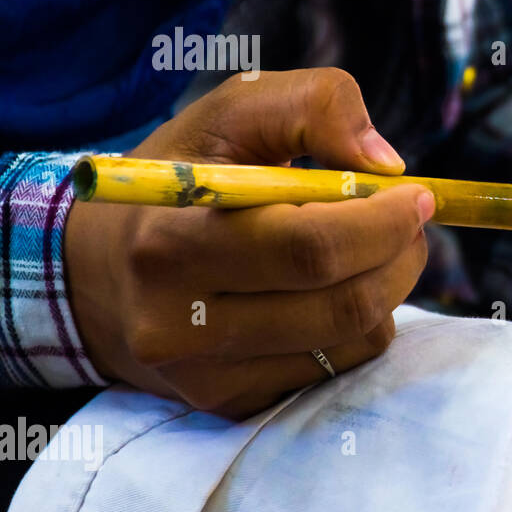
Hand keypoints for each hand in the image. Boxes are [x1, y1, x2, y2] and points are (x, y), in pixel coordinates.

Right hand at [65, 68, 432, 417]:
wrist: (96, 269)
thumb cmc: (183, 176)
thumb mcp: (231, 114)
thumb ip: (313, 106)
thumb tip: (386, 163)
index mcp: (173, 244)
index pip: (310, 248)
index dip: (383, 223)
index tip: (415, 197)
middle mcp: (179, 324)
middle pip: (343, 304)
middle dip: (401, 255)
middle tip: (410, 221)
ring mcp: (204, 376)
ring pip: (353, 339)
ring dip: (389, 287)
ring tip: (371, 248)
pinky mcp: (229, 405)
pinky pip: (338, 369)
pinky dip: (359, 324)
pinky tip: (332, 289)